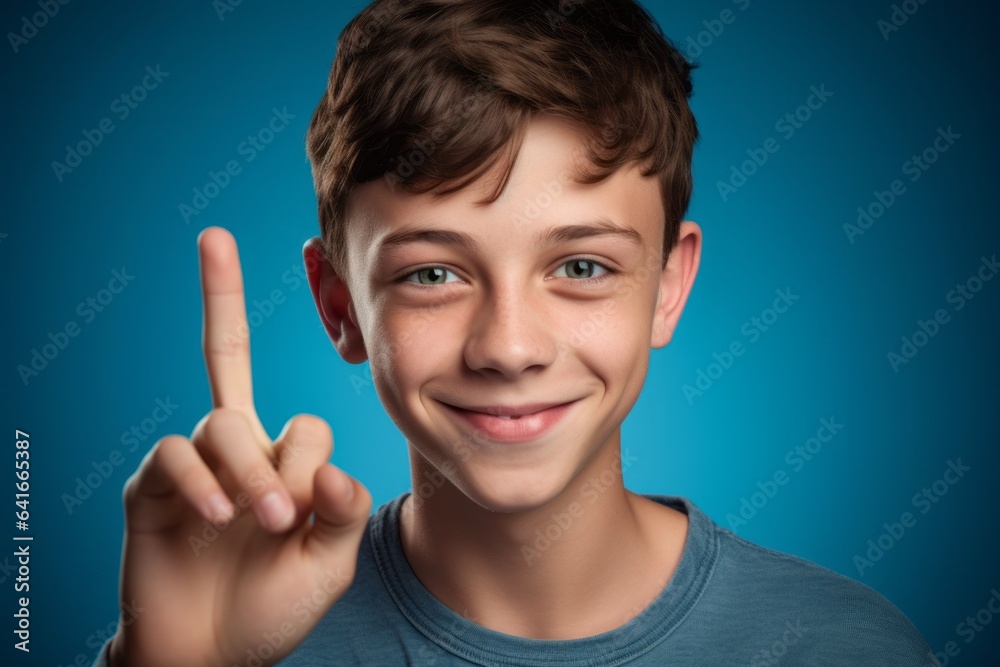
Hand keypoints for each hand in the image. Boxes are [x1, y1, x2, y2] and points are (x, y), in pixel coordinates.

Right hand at [107, 227, 370, 666]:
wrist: (214, 655)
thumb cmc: (275, 605)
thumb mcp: (330, 562)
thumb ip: (343, 511)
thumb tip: (328, 472)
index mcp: (283, 463)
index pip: (306, 424)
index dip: (316, 464)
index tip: (315, 515)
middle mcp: (236, 450)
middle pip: (223, 357)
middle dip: (217, 291)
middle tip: (217, 246)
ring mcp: (191, 466)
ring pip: (219, 422)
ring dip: (250, 470)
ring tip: (267, 522)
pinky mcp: (149, 489)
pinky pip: (173, 456)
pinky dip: (200, 482)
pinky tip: (217, 516)